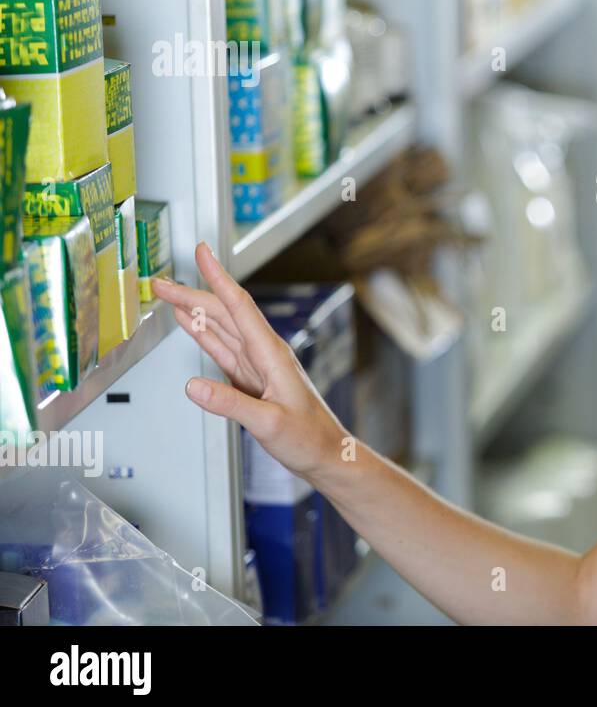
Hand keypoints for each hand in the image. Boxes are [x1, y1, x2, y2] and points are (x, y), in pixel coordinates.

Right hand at [150, 242, 349, 482]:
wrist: (325, 453)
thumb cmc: (309, 438)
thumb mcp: (268, 423)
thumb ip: (230, 403)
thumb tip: (192, 386)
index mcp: (272, 354)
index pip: (240, 306)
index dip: (218, 277)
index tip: (203, 252)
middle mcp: (265, 353)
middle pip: (224, 313)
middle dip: (192, 293)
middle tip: (159, 282)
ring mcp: (256, 364)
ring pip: (220, 327)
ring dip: (194, 309)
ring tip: (167, 294)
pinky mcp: (250, 378)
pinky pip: (222, 348)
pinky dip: (203, 333)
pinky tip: (190, 322)